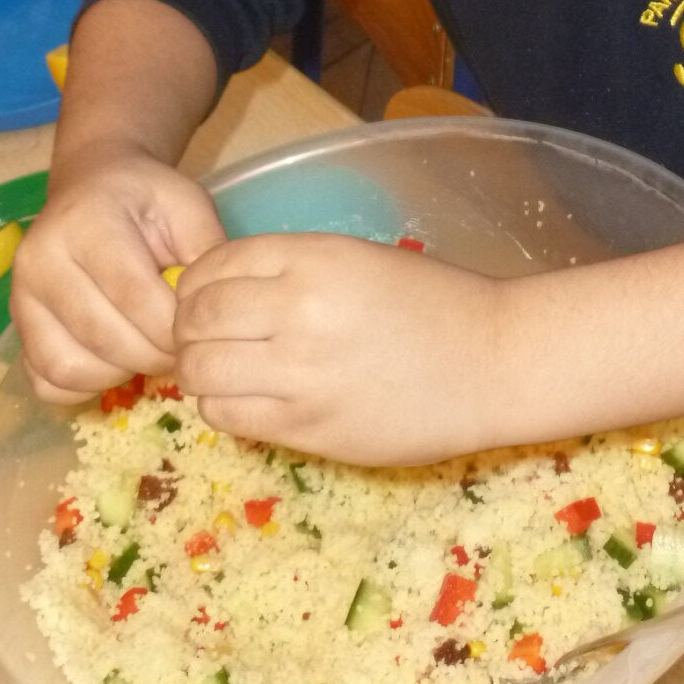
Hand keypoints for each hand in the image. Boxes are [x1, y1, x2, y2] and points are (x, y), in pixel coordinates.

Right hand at [13, 141, 225, 404]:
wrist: (92, 185)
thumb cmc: (146, 199)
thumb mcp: (188, 205)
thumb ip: (206, 252)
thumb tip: (215, 311)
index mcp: (86, 224)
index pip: (134, 296)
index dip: (174, 328)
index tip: (199, 330)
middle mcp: (41, 261)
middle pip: (103, 338)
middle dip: (154, 355)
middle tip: (181, 348)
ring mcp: (20, 298)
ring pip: (69, 367)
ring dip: (119, 374)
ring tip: (148, 353)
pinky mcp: (17, 328)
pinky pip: (46, 381)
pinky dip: (84, 387)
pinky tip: (114, 363)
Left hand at [171, 234, 505, 464]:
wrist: (495, 362)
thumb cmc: (435, 303)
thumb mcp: (360, 260)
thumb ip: (290, 271)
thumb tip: (220, 296)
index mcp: (314, 258)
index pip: (211, 267)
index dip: (195, 285)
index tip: (206, 299)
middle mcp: (299, 310)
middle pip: (194, 321)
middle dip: (188, 331)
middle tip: (206, 340)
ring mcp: (300, 373)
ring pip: (200, 373)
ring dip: (200, 372)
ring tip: (224, 372)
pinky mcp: (308, 425)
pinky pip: (228, 417)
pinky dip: (222, 408)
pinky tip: (248, 400)